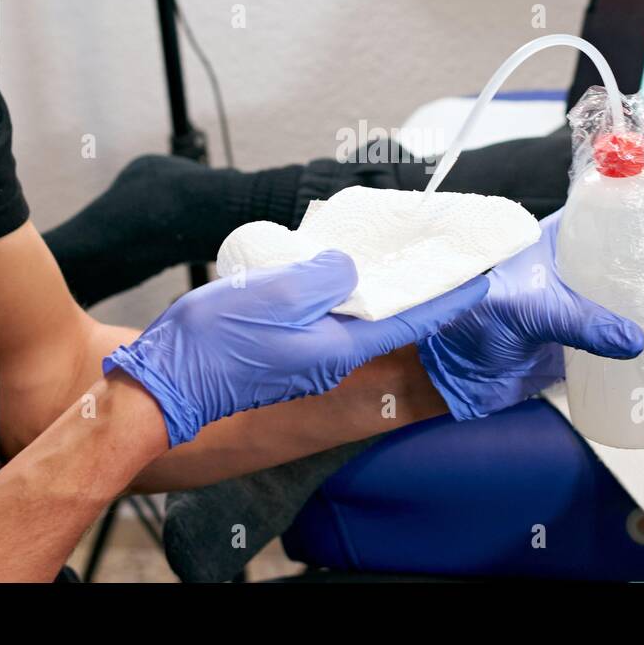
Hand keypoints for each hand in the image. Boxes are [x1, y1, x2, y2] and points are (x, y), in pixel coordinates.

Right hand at [104, 251, 488, 445]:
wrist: (163, 383)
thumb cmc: (213, 343)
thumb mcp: (275, 293)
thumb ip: (324, 278)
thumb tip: (350, 270)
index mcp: (337, 349)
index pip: (409, 320)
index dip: (447, 298)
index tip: (479, 280)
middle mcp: (329, 360)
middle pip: (387, 323)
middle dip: (415, 294)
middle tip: (438, 261)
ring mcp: (305, 361)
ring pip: (355, 322)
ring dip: (377, 294)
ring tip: (390, 262)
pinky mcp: (282, 356)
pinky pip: (324, 323)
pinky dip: (339, 298)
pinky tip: (332, 277)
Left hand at [418, 210, 643, 420]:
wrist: (454, 371)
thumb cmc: (475, 319)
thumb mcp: (533, 310)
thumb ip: (581, 322)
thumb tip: (636, 339)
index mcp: (555, 242)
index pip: (603, 216)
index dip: (637, 218)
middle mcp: (570, 269)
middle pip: (623, 261)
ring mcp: (576, 305)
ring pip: (623, 300)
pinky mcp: (578, 341)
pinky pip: (616, 339)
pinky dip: (640, 343)